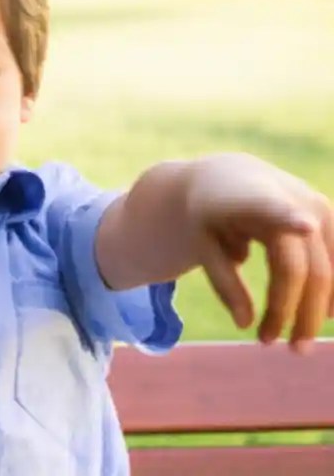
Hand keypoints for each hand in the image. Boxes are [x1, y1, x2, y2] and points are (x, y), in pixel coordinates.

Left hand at [187, 154, 332, 351]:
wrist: (229, 176)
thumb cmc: (208, 212)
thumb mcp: (200, 242)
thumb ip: (223, 280)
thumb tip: (246, 325)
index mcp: (251, 197)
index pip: (273, 210)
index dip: (288, 217)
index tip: (303, 226)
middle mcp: (292, 199)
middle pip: (304, 269)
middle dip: (293, 313)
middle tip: (270, 345)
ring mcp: (317, 207)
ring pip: (328, 270)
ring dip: (317, 310)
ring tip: (296, 344)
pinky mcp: (328, 217)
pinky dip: (332, 291)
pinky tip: (326, 316)